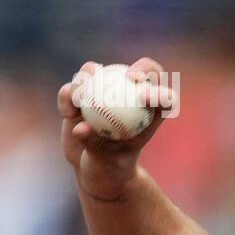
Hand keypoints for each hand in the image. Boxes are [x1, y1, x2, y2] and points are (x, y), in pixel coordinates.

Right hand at [57, 58, 177, 200]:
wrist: (94, 166)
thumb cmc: (109, 165)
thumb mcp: (105, 159)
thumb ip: (94, 142)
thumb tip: (80, 128)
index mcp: (151, 112)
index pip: (165, 97)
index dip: (161, 91)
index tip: (144, 98)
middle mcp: (131, 95)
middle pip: (144, 72)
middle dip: (143, 68)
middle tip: (129, 78)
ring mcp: (106, 90)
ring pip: (100, 72)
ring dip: (90, 79)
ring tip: (81, 97)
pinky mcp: (82, 93)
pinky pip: (73, 88)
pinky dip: (68, 96)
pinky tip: (68, 111)